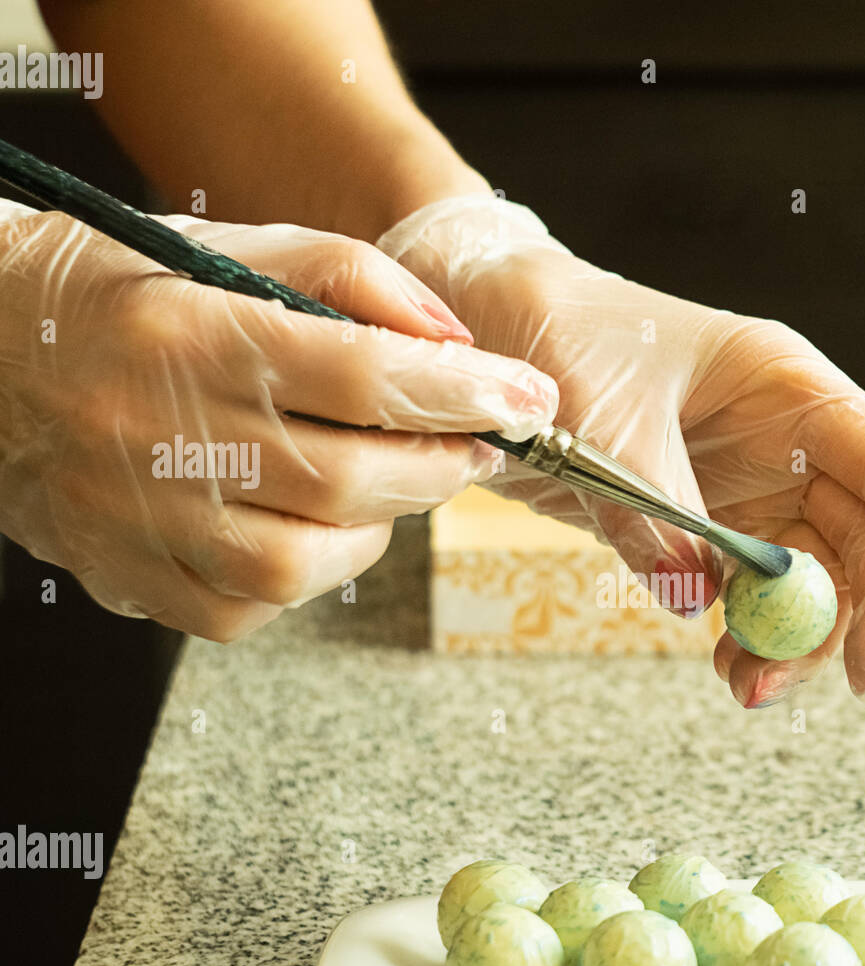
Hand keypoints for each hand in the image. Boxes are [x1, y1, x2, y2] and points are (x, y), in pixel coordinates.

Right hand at [0, 205, 556, 639]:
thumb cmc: (120, 298)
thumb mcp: (224, 248)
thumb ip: (349, 278)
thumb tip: (456, 342)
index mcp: (187, 333)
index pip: (360, 373)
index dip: (463, 393)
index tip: (532, 401)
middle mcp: (158, 433)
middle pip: (348, 478)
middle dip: (440, 466)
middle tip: (475, 445)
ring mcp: (141, 521)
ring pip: (307, 561)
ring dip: (379, 526)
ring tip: (388, 483)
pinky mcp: (136, 582)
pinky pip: (254, 606)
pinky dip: (310, 573)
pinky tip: (312, 525)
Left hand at [379, 196, 864, 707]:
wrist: (488, 349)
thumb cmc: (554, 341)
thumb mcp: (601, 417)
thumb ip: (651, 511)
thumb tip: (695, 599)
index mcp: (788, 389)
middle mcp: (790, 447)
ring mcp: (755, 497)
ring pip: (817, 587)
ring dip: (800, 648)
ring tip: (750, 690)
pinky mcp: (712, 537)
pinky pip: (753, 604)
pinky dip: (749, 643)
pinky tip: (728, 668)